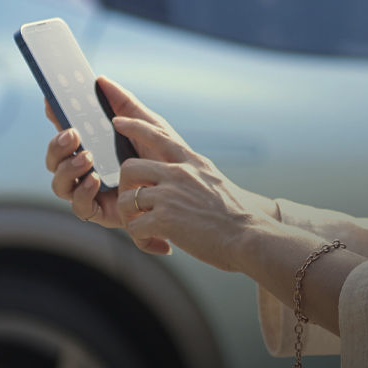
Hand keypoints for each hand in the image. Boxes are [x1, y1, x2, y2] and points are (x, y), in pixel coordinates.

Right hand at [44, 79, 171, 250]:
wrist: (184, 192)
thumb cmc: (164, 155)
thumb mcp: (147, 124)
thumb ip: (124, 103)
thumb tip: (100, 80)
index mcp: (94, 145)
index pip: (66, 132)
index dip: (55, 117)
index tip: (51, 101)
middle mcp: (86, 169)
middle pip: (55, 159)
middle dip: (56, 145)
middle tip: (72, 134)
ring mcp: (91, 191)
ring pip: (60, 183)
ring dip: (67, 168)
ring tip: (87, 157)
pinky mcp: (100, 212)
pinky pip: (79, 206)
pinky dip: (82, 192)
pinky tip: (95, 179)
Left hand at [103, 79, 260, 269]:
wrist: (250, 237)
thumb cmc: (238, 218)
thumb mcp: (216, 184)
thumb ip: (196, 179)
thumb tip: (180, 186)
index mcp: (193, 163)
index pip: (158, 135)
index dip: (135, 126)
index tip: (118, 121)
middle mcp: (179, 173)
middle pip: (130, 167)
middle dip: (125, 188)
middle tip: (135, 206)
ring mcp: (170, 194)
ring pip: (127, 200)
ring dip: (131, 220)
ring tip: (147, 233)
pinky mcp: (165, 219)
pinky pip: (135, 228)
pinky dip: (142, 241)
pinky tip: (160, 246)